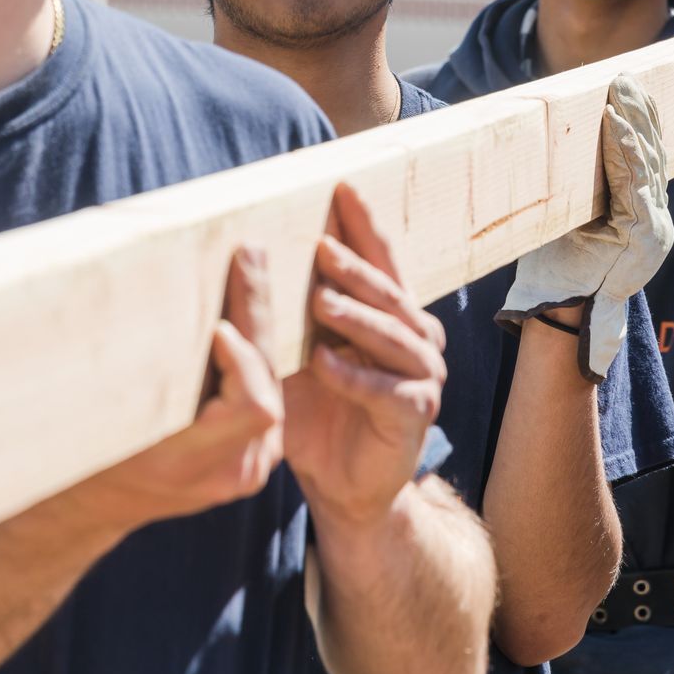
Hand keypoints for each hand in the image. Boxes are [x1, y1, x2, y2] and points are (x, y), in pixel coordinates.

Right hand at [73, 247, 283, 535]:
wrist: (98, 503)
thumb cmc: (89, 451)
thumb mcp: (105, 416)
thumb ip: (140, 373)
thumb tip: (141, 299)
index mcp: (194, 464)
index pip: (253, 408)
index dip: (240, 362)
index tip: (217, 322)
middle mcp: (234, 469)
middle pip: (267, 385)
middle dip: (255, 314)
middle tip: (249, 254)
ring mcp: (251, 465)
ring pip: (272, 383)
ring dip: (258, 328)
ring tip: (248, 268)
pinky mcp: (256, 454)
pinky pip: (267, 392)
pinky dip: (256, 351)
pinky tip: (249, 306)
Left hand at [284, 182, 446, 528]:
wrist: (341, 485)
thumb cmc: (319, 410)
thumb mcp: (299, 351)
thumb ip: (293, 310)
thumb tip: (249, 252)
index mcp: (394, 314)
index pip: (381, 259)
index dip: (364, 224)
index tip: (342, 188)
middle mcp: (417, 338)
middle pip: (388, 292)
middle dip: (355, 267)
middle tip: (321, 245)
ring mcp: (423, 377)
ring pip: (392, 336)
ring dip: (355, 317)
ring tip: (319, 302)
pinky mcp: (415, 416)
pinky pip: (385, 390)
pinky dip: (353, 375)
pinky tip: (323, 364)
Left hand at [498, 73, 673, 382]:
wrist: (558, 312)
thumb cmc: (555, 265)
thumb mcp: (569, 214)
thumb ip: (581, 185)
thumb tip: (560, 140)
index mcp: (642, 215)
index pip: (646, 158)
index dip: (641, 121)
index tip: (631, 88)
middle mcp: (655, 219)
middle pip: (652, 154)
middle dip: (639, 112)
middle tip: (625, 77)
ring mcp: (654, 228)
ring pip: (644, 163)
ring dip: (631, 122)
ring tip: (619, 89)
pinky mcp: (643, 236)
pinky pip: (633, 182)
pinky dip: (624, 150)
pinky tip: (614, 124)